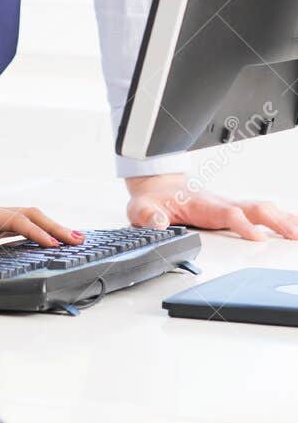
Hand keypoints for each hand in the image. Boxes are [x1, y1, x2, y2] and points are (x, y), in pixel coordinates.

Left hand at [0, 183, 81, 261]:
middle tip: (77, 239)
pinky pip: (14, 228)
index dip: (34, 231)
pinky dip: (33, 233)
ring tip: (72, 240)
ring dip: (47, 229)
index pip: (12, 219)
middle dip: (52, 226)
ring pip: (24, 220)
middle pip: (26, 214)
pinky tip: (45, 243)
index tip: (52, 243)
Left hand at [126, 174, 297, 240]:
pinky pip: (262, 210)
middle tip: (293, 236)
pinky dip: (281, 216)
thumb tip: (157, 222)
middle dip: (275, 221)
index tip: (257, 238)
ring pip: (263, 208)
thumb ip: (147, 215)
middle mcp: (221, 202)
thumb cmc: (154, 198)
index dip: (242, 224)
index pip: (227, 213)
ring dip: (283, 219)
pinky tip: (294, 225)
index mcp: (202, 204)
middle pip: (254, 208)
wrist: (156, 184)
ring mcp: (230, 204)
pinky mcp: (235, 208)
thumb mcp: (140, 207)